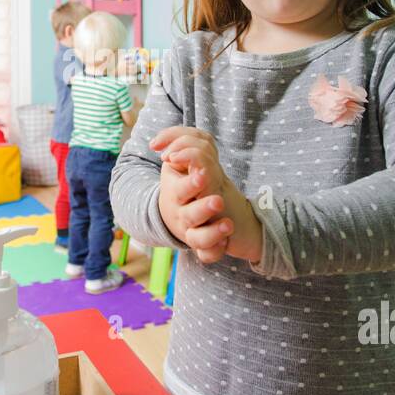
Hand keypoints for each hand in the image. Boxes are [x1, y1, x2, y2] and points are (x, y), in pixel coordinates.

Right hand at [151, 127, 262, 264]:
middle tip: (218, 201)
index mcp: (176, 192)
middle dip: (204, 209)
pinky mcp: (202, 246)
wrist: (179, 210)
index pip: (181, 190)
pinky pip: (206, 255)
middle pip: (190, 215)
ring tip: (228, 224)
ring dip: (213, 233)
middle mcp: (182, 213)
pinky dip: (215, 251)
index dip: (192, 185)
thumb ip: (181, 139)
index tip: (203, 176)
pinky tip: (226, 242)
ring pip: (198, 239)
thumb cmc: (185, 180)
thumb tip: (166, 147)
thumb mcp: (181, 157)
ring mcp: (191, 231)